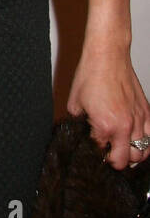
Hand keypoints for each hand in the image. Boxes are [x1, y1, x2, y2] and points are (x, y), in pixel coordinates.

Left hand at [67, 46, 149, 170]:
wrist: (107, 56)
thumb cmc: (91, 74)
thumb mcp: (75, 103)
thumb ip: (80, 123)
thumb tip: (82, 132)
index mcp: (105, 125)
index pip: (103, 153)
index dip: (96, 153)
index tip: (94, 150)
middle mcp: (125, 126)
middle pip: (125, 161)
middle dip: (115, 161)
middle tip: (108, 154)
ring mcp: (139, 120)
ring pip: (142, 153)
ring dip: (132, 155)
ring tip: (123, 151)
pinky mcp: (147, 112)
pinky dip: (146, 145)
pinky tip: (137, 142)